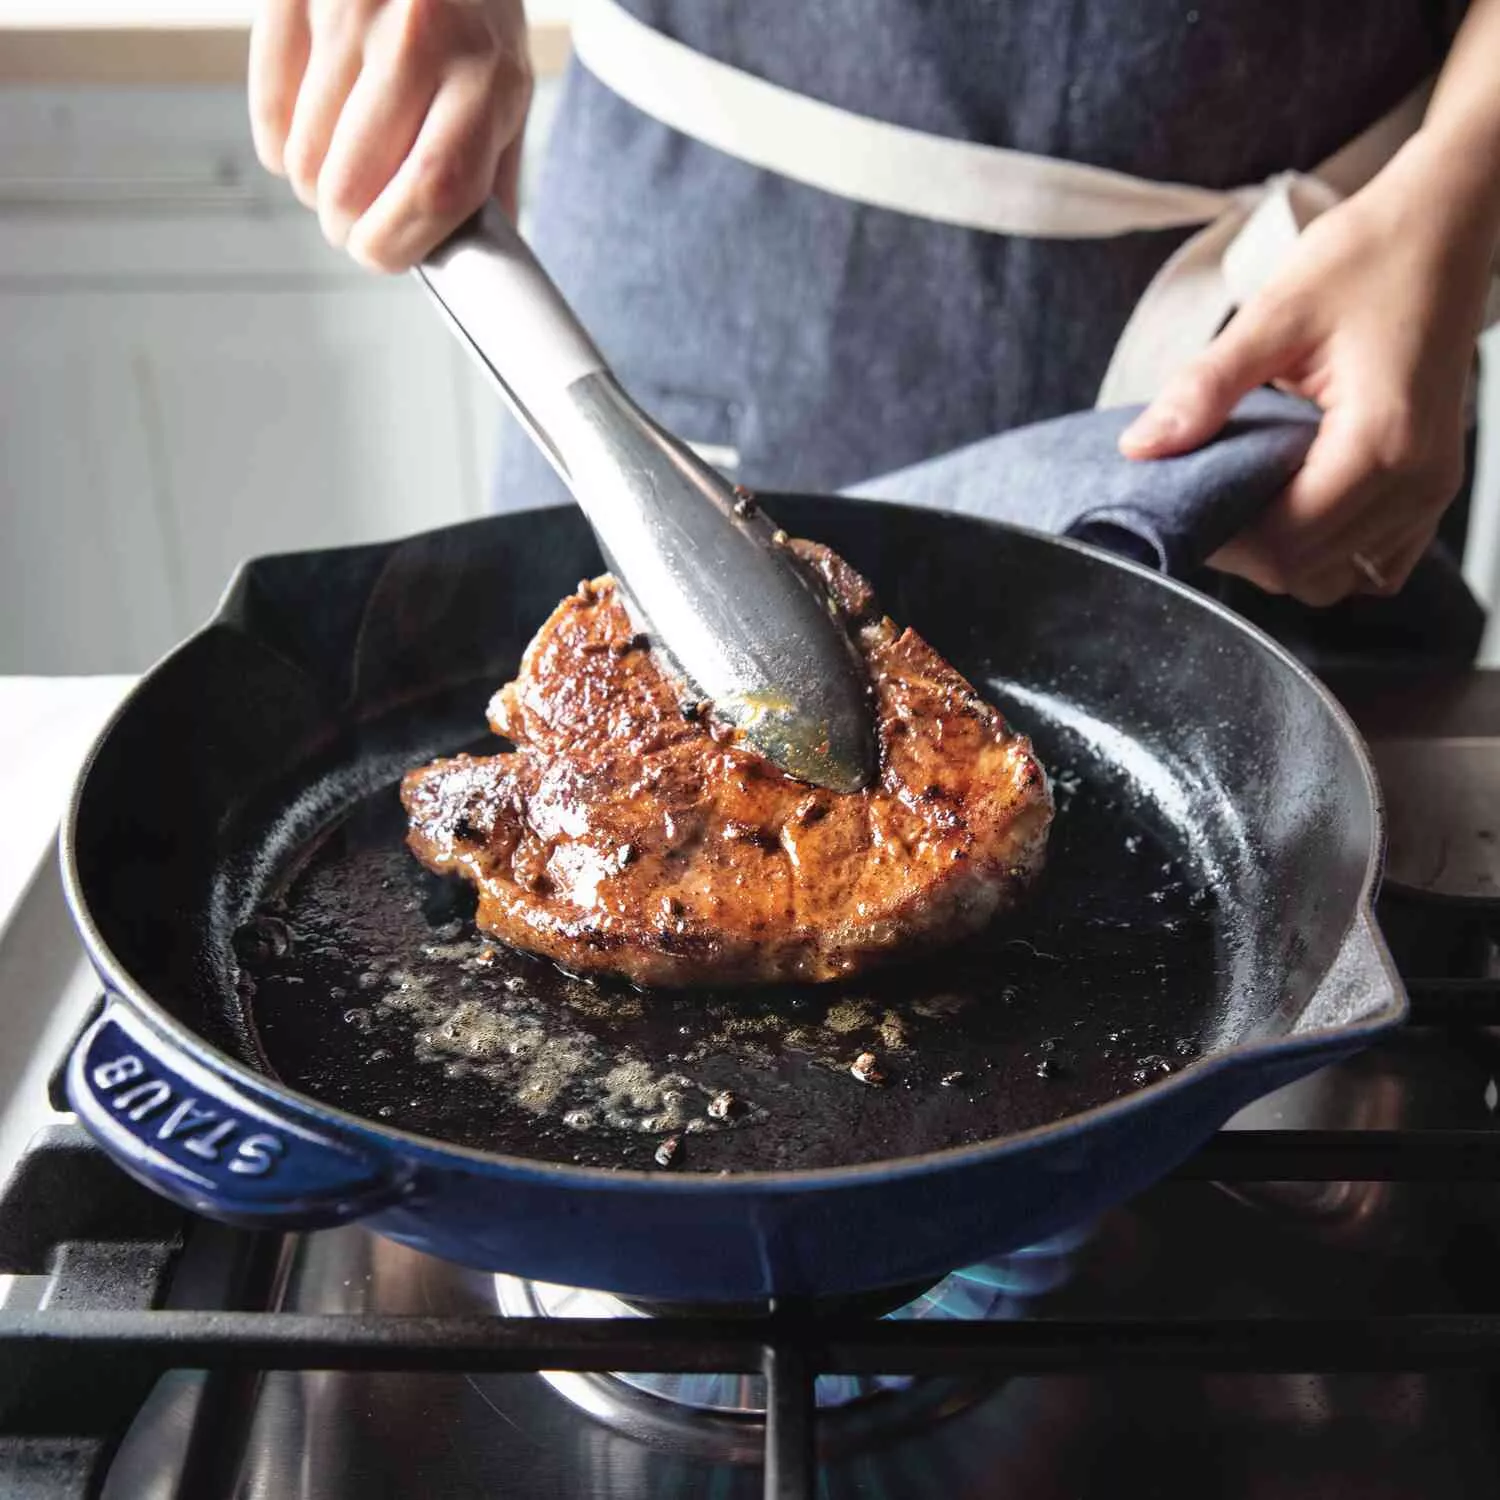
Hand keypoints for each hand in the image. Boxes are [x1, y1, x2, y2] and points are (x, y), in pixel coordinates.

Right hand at [249, 0, 531, 271]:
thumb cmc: (470, 18)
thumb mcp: (505, 94)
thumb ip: (492, 181)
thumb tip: (478, 263)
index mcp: (487, 78)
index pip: (434, 190)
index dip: (395, 243)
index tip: (379, 254)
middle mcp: (421, 39)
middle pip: (354, 183)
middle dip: (346, 225)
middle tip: (354, 221)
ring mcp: (351, 9)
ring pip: (305, 155)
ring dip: (314, 184)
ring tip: (340, 165)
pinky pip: (268, 108)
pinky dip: (280, 141)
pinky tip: (308, 131)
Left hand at [1119, 133, 1494, 605]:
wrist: (1445, 226)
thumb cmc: (1369, 257)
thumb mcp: (1274, 313)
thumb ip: (1205, 387)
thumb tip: (1142, 447)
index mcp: (1381, 442)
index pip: (1285, 544)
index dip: (1222, 539)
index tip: (1181, 502)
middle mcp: (1417, 480)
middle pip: (1307, 572)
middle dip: (1244, 548)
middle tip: (1204, 492)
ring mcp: (1432, 490)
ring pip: (1338, 578)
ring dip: (1283, 553)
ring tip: (1248, 491)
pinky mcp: (1430, 487)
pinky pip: (1373, 562)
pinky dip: (1327, 550)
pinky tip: (1293, 499)